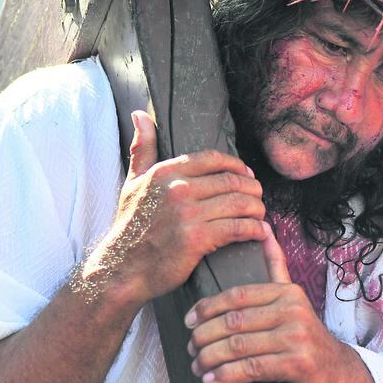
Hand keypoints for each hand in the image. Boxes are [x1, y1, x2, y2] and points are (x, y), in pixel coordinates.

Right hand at [82, 111, 268, 304]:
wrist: (121, 268)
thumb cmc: (129, 226)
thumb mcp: (132, 182)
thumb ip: (142, 149)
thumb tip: (140, 114)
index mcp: (166, 172)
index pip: (214, 159)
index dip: (237, 166)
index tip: (247, 176)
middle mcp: (178, 189)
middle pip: (232, 181)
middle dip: (252, 188)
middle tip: (259, 197)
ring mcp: (188, 214)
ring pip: (239, 203)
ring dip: (257, 208)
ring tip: (261, 214)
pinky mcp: (197, 239)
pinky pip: (239, 228)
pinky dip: (255, 229)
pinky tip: (260, 232)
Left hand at [185, 230, 379, 382]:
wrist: (338, 373)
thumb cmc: (306, 337)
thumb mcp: (293, 299)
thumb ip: (276, 266)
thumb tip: (264, 228)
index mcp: (287, 292)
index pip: (237, 296)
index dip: (207, 308)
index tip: (188, 321)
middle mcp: (293, 310)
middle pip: (234, 321)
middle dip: (204, 337)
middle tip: (190, 349)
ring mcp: (297, 337)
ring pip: (239, 346)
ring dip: (210, 359)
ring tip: (197, 367)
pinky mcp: (297, 364)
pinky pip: (251, 369)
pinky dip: (226, 376)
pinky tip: (213, 381)